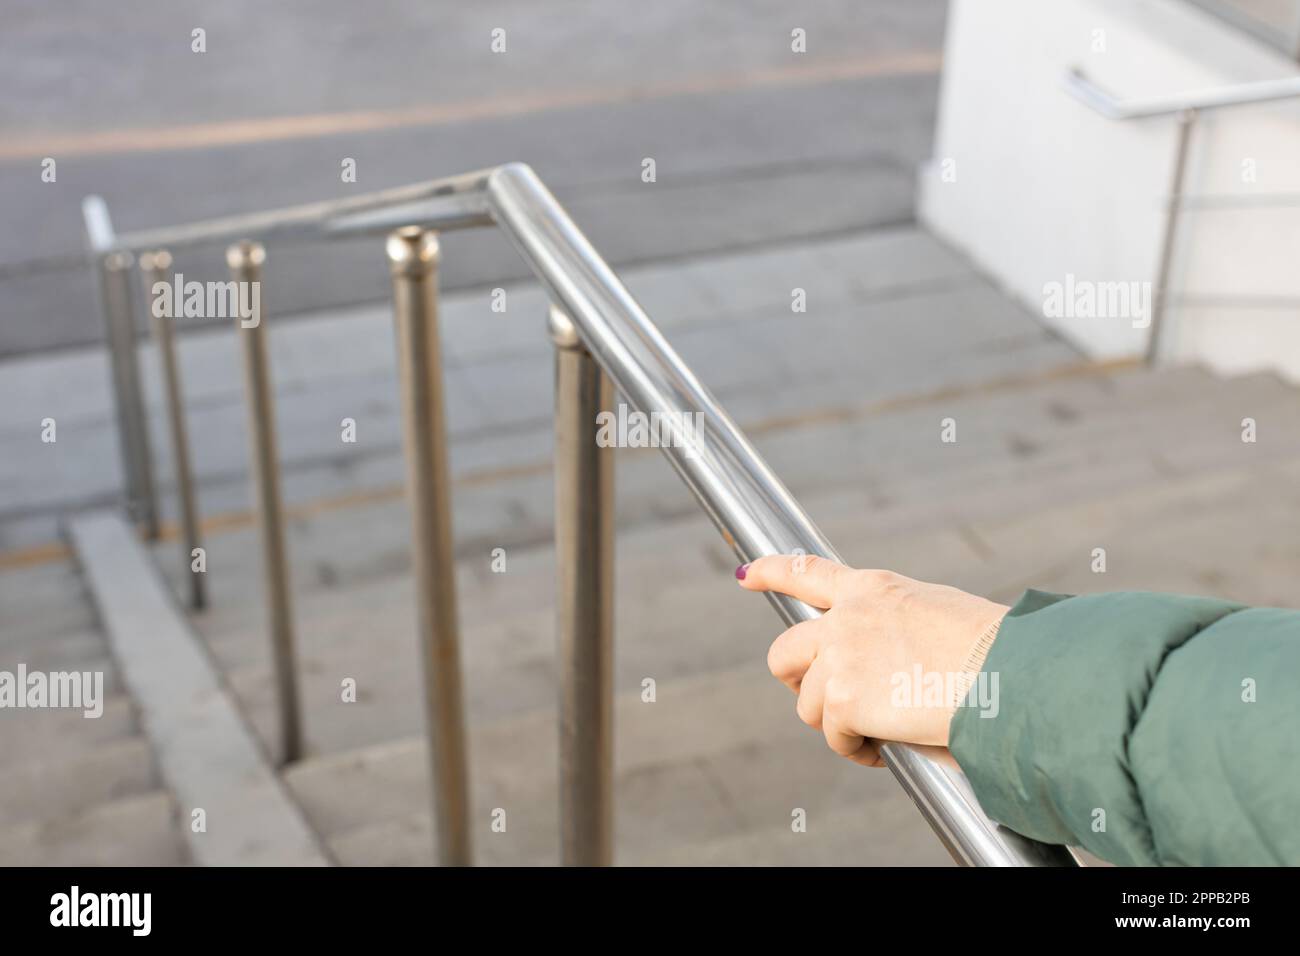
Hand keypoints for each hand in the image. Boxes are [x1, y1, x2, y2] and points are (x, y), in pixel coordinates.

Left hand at [737, 555, 1007, 765]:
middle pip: (786, 651)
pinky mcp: (843, 699)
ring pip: (808, 703)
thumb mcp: (939, 617)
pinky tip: (882, 749)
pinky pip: (834, 735)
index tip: (745, 576)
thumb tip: (889, 672)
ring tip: (876, 733)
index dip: (771, 572)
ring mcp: (840, 656)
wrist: (1011, 672)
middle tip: (829, 704)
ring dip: (837, 723)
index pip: (807, 572)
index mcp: (874, 588)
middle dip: (797, 680)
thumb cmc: (996, 652)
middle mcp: (847, 616)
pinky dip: (855, 749)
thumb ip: (896, 632)